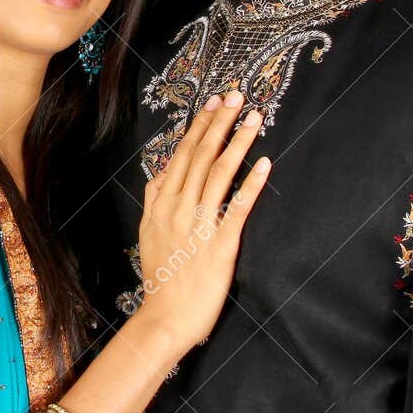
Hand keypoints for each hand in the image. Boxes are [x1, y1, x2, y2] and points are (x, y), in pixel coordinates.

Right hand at [135, 90, 271, 348]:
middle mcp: (178, 208)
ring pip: (219, 174)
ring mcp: (198, 225)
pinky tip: (264, 164)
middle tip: (236, 96)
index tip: (212, 103)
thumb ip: (155, 199)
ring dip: (237, 142)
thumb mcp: (148, 231)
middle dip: (220, 123)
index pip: (181, 155)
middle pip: (200, 156)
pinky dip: (251, 184)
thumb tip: (163, 172)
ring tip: (254, 118)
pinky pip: (237, 208)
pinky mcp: (220, 244)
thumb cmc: (161, 276)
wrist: (165, 316)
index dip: (199, 127)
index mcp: (161, 204)